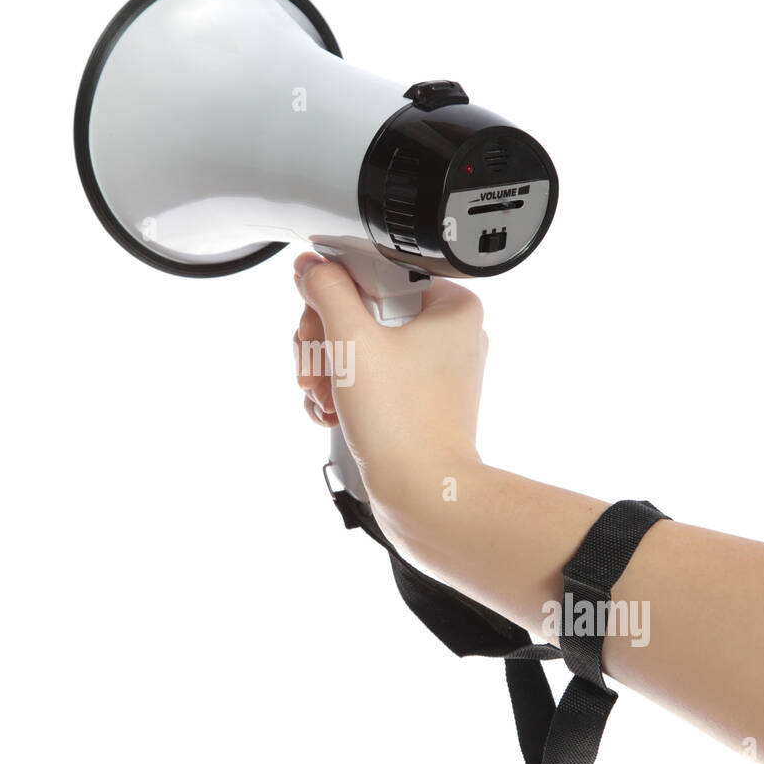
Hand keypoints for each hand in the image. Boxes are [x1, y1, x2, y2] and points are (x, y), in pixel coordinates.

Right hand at [292, 251, 488, 538]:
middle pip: (361, 311)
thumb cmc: (401, 423)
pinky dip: (342, 392)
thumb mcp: (350, 341)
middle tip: (314, 370)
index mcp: (452, 306)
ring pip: (358, 346)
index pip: (375, 272)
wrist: (423, 495)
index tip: (317, 322)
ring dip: (327, 371)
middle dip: (324, 343)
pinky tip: (331, 413)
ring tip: (323, 399)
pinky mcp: (416, 400)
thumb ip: (325, 290)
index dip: (335, 296)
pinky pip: (368, 377)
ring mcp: (433, 370)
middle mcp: (449, 333)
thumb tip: (311, 267)